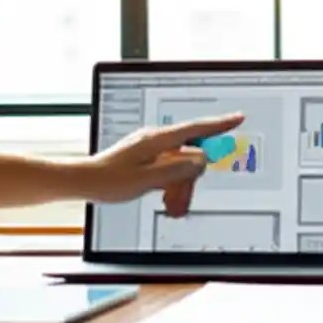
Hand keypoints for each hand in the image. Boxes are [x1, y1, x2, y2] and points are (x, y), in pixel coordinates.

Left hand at [82, 113, 245, 209]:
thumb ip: (177, 169)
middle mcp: (155, 139)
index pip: (195, 129)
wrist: (83, 181)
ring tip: (169, 204)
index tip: (238, 118)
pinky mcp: (145, 156)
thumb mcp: (148, 179)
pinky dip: (170, 183)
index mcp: (157, 140)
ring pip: (178, 164)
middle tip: (181, 200)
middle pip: (189, 154)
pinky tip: (164, 196)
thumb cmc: (109, 180)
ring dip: (179, 185)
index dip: (219, 125)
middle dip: (191, 178)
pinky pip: (167, 168)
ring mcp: (150, 147)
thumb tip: (200, 159)